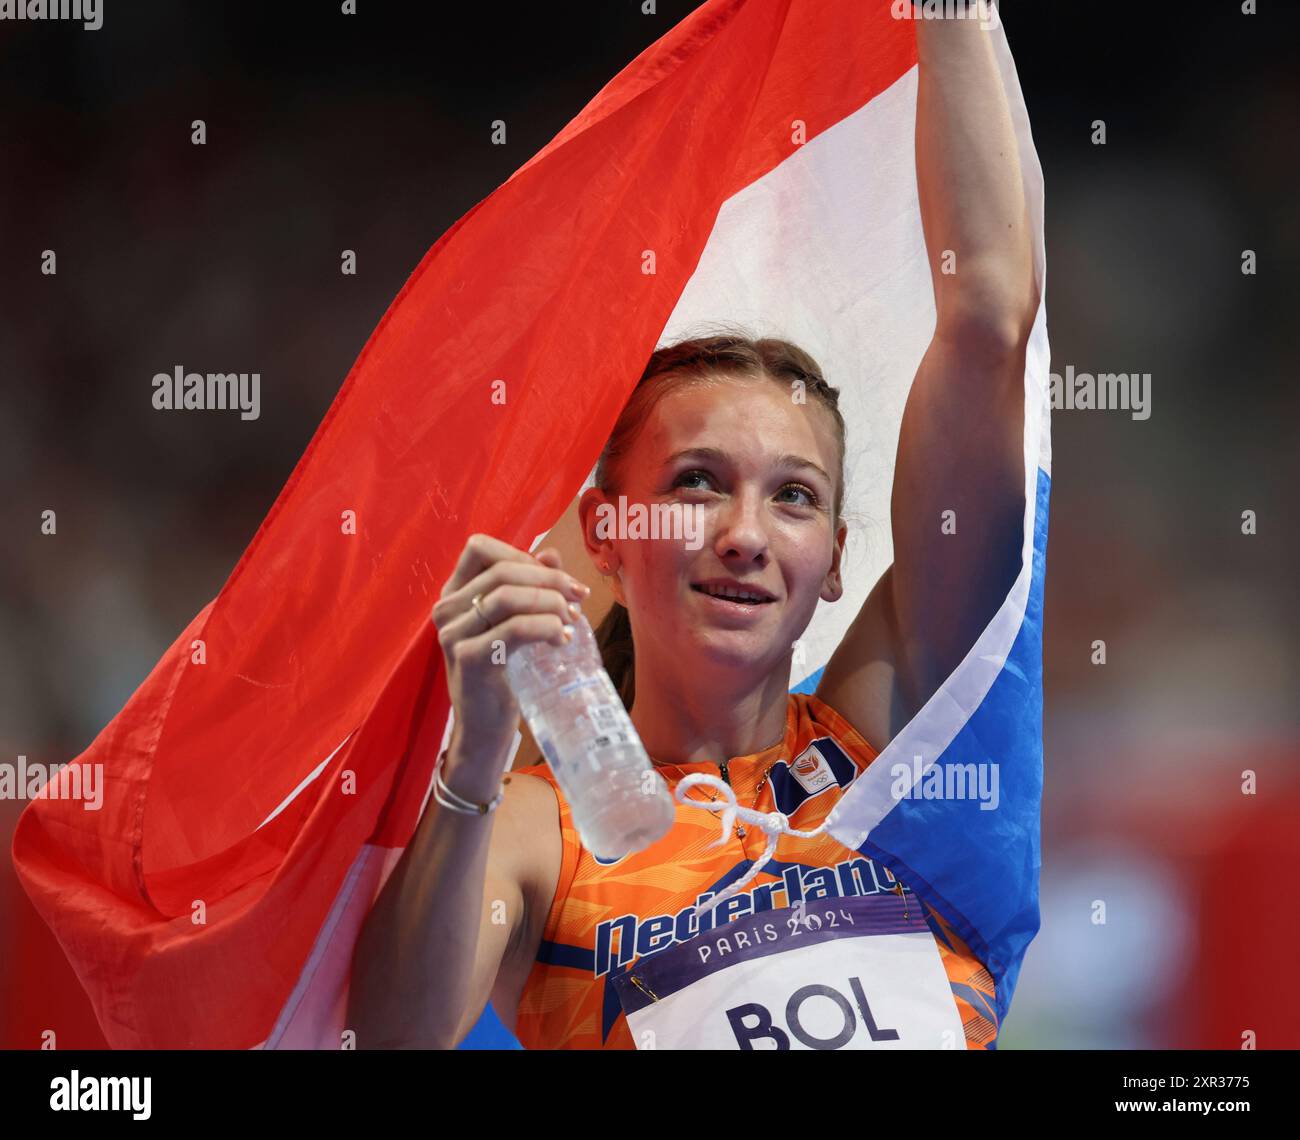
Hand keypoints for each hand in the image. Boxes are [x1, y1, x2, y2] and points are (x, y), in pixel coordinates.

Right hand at [431, 533, 589, 797]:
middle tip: (579, 599)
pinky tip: (562, 640)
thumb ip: (529, 586)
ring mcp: (453, 634)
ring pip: (508, 596)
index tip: (556, 577)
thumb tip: (551, 554)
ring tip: (571, 621)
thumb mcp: (514, 623)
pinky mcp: (468, 659)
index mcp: (454, 594)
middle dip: (550, 580)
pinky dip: (546, 627)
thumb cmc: (503, 673)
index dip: (522, 555)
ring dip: (550, 602)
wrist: (486, 729)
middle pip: (502, 571)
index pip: (480, 548)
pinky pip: (514, 628)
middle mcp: (447, 609)